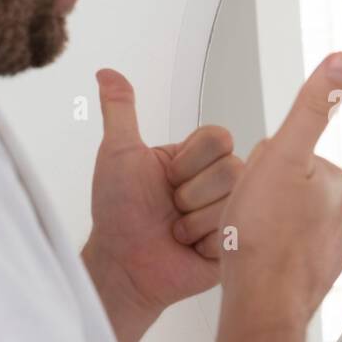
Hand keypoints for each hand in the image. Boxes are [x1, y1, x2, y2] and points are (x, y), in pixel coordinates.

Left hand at [82, 68, 241, 341]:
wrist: (123, 266)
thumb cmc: (117, 214)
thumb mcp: (117, 154)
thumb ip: (120, 111)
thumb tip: (107, 74)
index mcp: (195, 159)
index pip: (219, 138)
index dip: (190, 161)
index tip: (167, 177)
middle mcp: (216, 183)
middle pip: (231, 170)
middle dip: (190, 194)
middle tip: (170, 208)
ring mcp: (228, 213)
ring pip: (232, 202)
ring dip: (194, 222)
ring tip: (177, 230)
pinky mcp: (233, 243)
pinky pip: (232, 233)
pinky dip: (203, 244)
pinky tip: (189, 249)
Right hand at [219, 53, 341, 323]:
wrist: (263, 304)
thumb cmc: (264, 236)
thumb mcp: (282, 153)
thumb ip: (313, 105)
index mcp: (335, 180)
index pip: (287, 154)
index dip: (261, 168)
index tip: (256, 190)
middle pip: (287, 188)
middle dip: (265, 198)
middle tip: (251, 219)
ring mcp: (333, 247)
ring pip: (287, 222)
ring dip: (267, 227)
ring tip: (253, 242)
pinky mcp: (320, 275)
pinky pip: (289, 254)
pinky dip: (274, 255)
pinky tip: (260, 262)